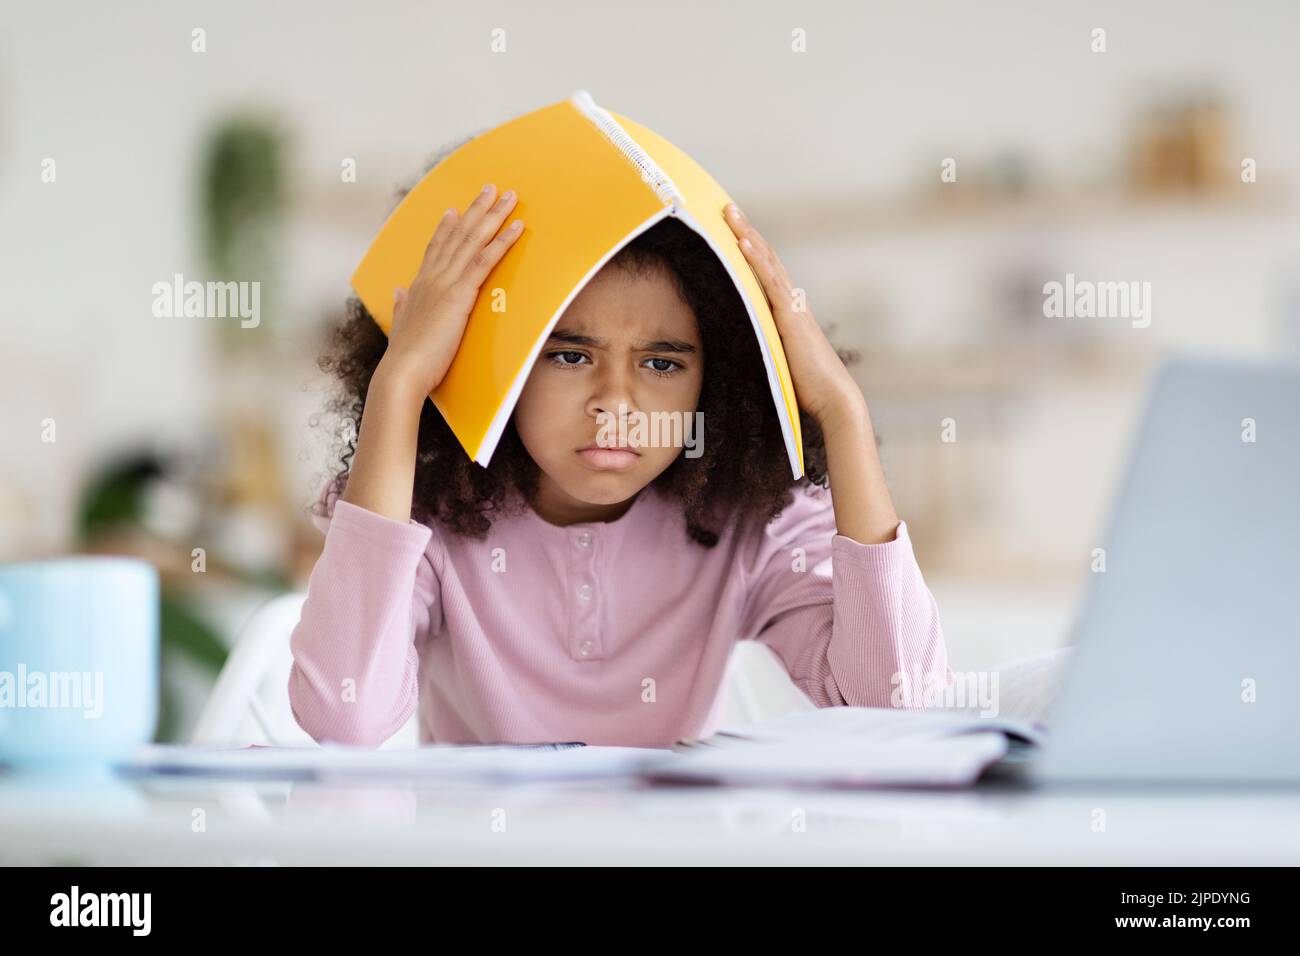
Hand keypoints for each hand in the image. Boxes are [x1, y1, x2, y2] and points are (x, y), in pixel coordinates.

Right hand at [378, 183, 523, 400]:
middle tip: (491, 188)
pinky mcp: (460, 294)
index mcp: (418, 286)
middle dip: (476, 210)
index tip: (455, 210)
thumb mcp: (402, 325)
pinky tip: (516, 226)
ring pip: (474, 240)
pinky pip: (486, 260)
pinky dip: (502, 241)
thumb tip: (398, 291)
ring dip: (493, 216)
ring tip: (509, 196)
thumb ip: (401, 306)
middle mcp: (431, 277)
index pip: (436, 249)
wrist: (403, 372)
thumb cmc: (405, 357)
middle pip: (458, 235)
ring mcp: (445, 282)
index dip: (446, 228)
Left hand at [723, 202, 864, 427]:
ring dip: (747, 235)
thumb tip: (752, 350)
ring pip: (767, 262)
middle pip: (766, 258)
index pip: (767, 272)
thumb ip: (770, 348)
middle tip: (727, 208)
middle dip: (746, 231)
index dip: (752, 249)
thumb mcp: (783, 362)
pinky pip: (770, 281)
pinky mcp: (790, 316)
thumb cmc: (811, 388)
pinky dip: (756, 259)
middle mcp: (792, 302)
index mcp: (789, 312)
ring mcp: (792, 307)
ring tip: (730, 214)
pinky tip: (742, 242)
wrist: (835, 399)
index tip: (735, 230)